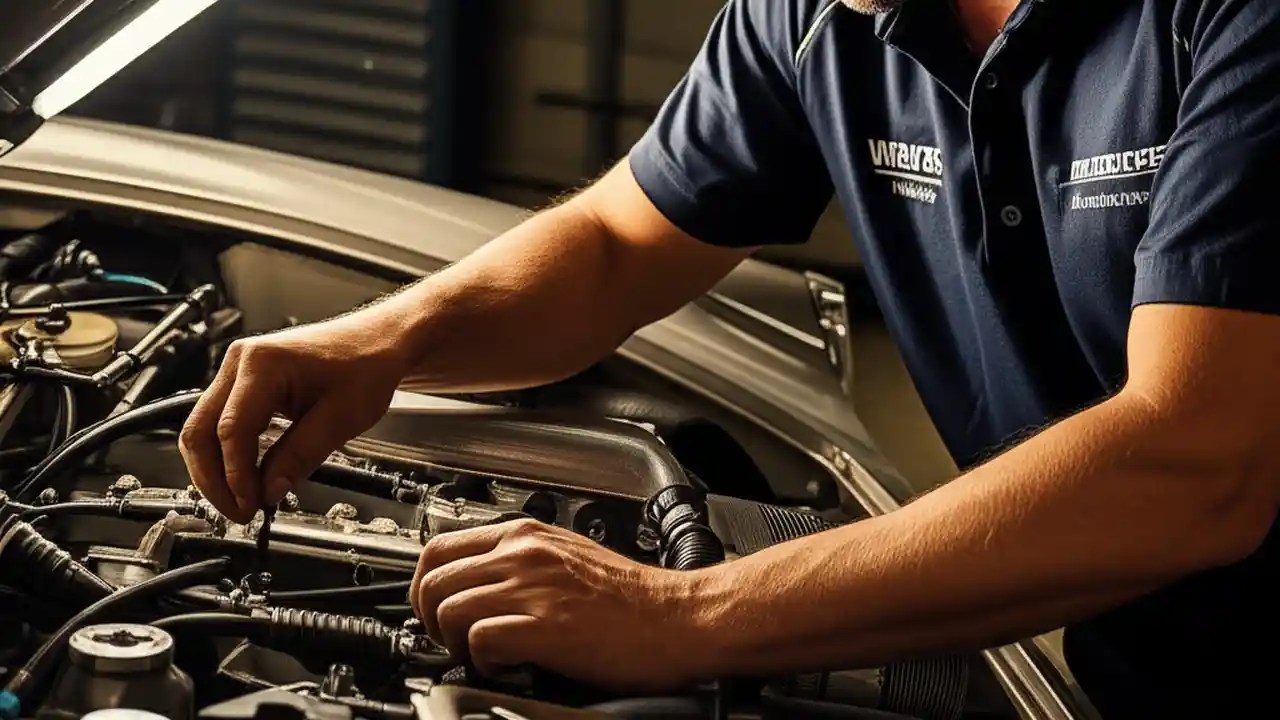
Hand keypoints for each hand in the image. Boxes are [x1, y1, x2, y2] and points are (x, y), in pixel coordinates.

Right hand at [179, 309, 411, 522]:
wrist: (376, 341)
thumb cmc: (365, 367)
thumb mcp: (342, 418)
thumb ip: (301, 456)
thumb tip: (268, 492)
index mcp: (262, 364)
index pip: (232, 430)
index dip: (237, 476)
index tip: (251, 506)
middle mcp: (239, 362)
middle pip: (200, 431)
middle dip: (214, 480)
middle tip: (239, 513)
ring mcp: (236, 371)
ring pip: (202, 430)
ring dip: (216, 471)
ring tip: (242, 502)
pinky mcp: (241, 384)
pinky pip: (219, 424)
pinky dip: (226, 456)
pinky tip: (245, 480)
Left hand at [410, 519, 714, 691]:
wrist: (680, 618)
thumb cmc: (636, 598)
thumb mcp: (570, 556)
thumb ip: (524, 562)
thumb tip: (483, 583)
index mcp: (527, 535)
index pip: (439, 546)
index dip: (425, 584)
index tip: (433, 606)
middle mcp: (524, 554)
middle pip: (432, 579)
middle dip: (429, 617)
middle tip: (449, 639)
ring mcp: (533, 588)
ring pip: (447, 609)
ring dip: (453, 642)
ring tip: (480, 655)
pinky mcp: (545, 627)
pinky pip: (479, 641)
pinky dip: (482, 662)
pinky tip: (507, 665)